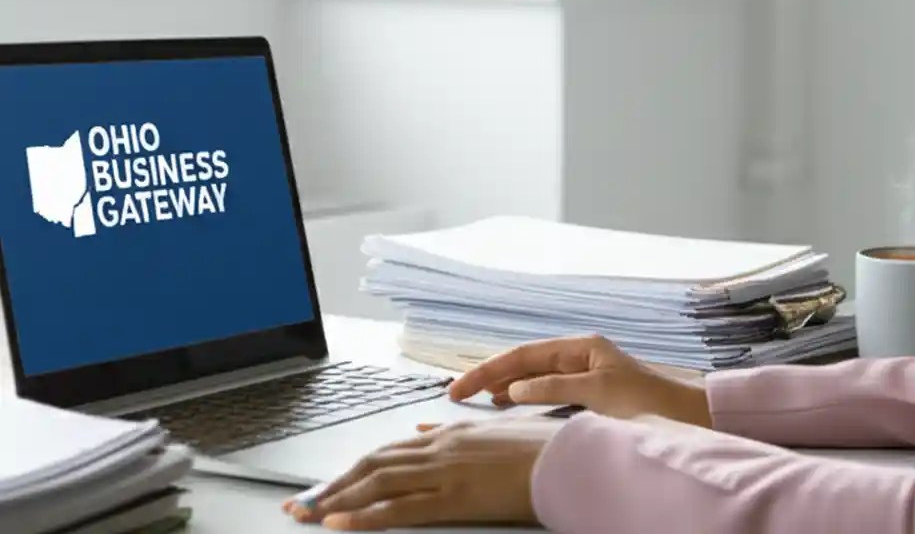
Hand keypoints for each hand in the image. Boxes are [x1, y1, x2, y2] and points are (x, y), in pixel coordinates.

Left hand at [283, 418, 560, 529]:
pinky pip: (398, 509)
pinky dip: (363, 517)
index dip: (355, 468)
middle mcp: (439, 449)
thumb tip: (424, 432)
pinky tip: (337, 524)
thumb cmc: (544, 447)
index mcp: (451, 435)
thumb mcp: (498, 431)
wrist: (570, 457)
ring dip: (335, 500)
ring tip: (306, 514)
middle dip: (332, 485)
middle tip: (301, 503)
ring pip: (375, 485)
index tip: (330, 482)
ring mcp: (444, 472)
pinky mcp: (453, 498)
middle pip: (371, 466)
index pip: (389, 451)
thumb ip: (457, 433)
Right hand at [446, 334, 712, 426]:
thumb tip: (513, 389)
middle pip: (523, 363)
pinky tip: (508, 403)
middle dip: (490, 375)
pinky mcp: (588, 392)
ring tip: (476, 399)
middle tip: (457, 394)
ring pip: (532, 377)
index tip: (460, 387)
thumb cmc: (648, 400)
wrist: (686, 416)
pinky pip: (545, 389)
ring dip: (504, 386)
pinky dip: (523, 396)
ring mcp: (583, 372)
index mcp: (580, 346)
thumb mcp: (598, 392)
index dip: (488, 370)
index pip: (522, 355)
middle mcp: (579, 355)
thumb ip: (553, 388)